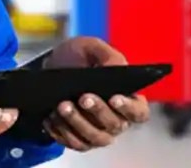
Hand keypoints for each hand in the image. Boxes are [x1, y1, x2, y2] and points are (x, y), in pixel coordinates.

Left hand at [40, 37, 150, 151]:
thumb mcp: (93, 48)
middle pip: (114, 125)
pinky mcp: (79, 139)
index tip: (114, 98)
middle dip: (98, 112)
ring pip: (93, 137)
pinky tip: (51, 118)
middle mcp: (116, 120)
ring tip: (62, 106)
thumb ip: (108, 55)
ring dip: (77, 123)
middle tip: (83, 97)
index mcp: (128, 98)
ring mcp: (98, 132)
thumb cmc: (79, 57)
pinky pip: (73, 142)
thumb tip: (115, 68)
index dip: (129, 108)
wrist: (53, 66)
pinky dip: (61, 132)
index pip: (139, 112)